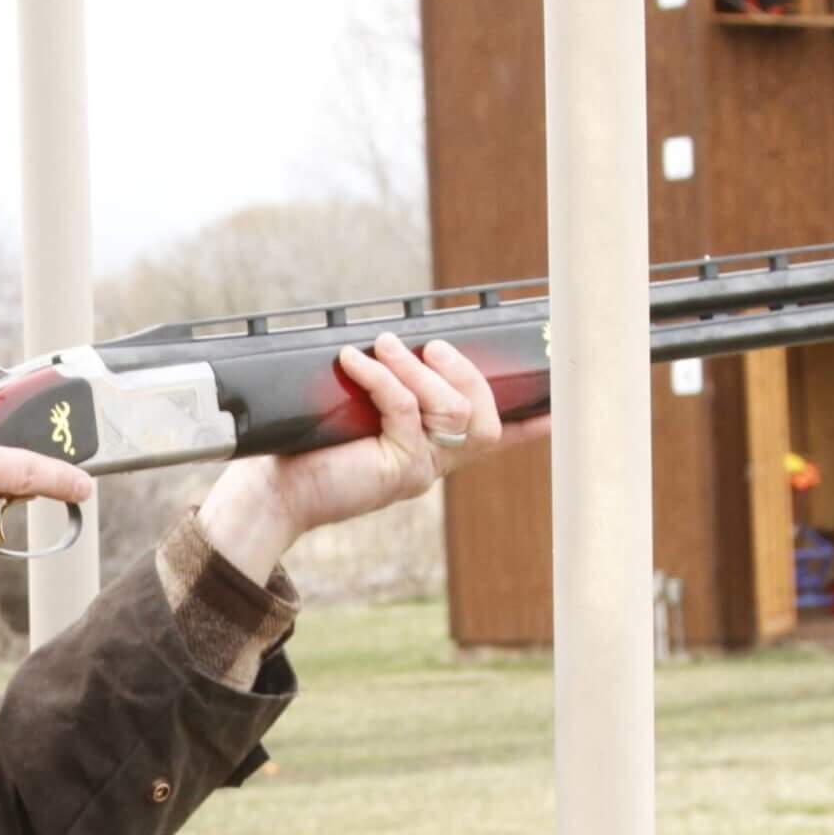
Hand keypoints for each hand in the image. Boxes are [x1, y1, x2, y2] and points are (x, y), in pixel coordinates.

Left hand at [196, 335, 550, 580]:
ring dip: (417, 368)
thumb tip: (395, 342)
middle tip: (429, 347)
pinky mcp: (395, 470)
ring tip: (385, 345)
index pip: (491, 439)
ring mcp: (417, 471)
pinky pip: (404, 410)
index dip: (528, 422)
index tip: (559, 404)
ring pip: (450, 411)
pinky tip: (355, 361)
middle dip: (464, 371)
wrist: (274, 492)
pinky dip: (382, 377)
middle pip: (482, 417)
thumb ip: (387, 390)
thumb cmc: (309, 449)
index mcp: (430, 453)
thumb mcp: (356, 413)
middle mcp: (432, 466)